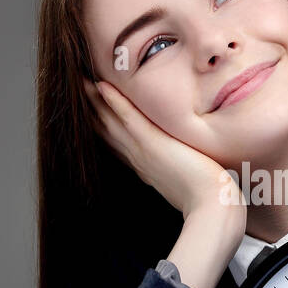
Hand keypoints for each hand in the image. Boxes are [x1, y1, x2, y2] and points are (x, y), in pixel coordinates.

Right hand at [84, 78, 245, 223]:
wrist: (212, 205)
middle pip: (107, 130)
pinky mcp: (152, 143)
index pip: (117, 143)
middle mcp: (138, 158)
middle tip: (75, 92)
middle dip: (90, 111)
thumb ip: (182, 172)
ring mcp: (142, 150)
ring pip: (110, 121)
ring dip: (94, 102)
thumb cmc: (207, 197)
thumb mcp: (188, 181)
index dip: (102, 127)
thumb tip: (186, 169)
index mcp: (145, 166)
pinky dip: (114, 102)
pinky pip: (128, 118)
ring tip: (79, 82)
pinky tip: (101, 85)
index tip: (90, 113)